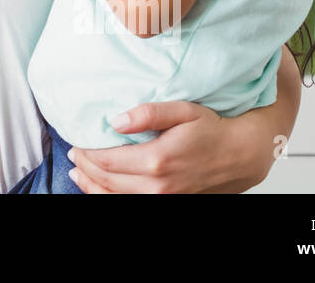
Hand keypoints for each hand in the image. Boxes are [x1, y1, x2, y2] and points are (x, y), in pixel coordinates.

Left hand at [66, 100, 263, 193]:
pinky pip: (131, 204)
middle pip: (107, 181)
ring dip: (93, 186)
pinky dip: (111, 196)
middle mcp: (158, 186)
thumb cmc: (212, 129)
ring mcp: (165, 199)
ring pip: (116, 198)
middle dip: (85, 168)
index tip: (76, 142)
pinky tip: (102, 188)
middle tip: (73, 155)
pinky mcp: (170, 203)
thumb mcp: (182, 111)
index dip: (87, 153)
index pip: (107, 161)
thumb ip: (148, 113)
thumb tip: (116, 120)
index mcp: (157, 160)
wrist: (241, 154)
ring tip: (78, 174)